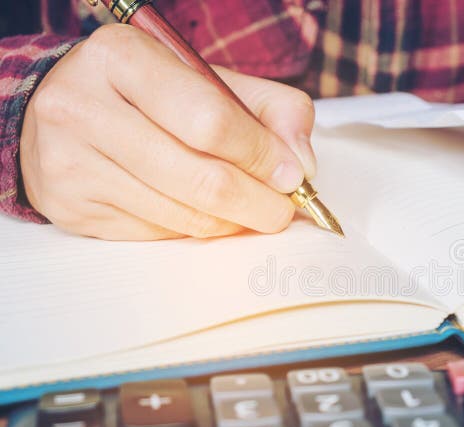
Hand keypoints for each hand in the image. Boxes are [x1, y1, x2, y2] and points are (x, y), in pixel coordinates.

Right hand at [20, 24, 315, 239]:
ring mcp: (71, 162)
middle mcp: (84, 107)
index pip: (211, 120)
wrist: (64, 110)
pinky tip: (202, 213)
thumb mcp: (208, 79)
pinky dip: (194, 230)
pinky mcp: (72, 208)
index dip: (262, 156)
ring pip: (183, 216)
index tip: (293, 176)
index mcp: (123, 57)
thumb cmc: (149, 94)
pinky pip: (158, 235)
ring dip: (232, 223)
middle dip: (258, 203)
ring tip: (250, 212)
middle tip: (283, 211)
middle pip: (201, 178)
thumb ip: (270, 108)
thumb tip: (301, 165)